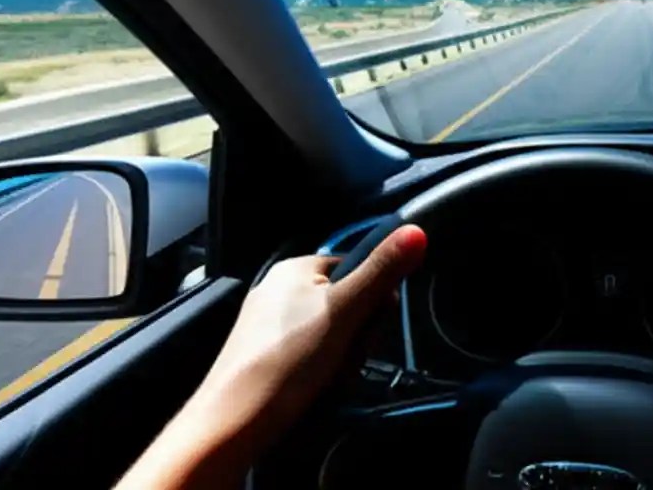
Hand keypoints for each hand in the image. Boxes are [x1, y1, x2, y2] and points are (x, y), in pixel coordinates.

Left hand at [117, 225, 426, 489]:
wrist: (235, 421)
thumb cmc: (291, 358)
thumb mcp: (345, 310)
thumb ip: (382, 272)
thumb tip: (417, 231)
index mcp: (296, 267)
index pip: (358, 268)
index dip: (373, 299)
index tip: (367, 326)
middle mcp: (279, 289)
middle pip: (346, 304)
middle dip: (355, 335)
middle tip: (344, 357)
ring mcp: (268, 324)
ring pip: (330, 334)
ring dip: (340, 359)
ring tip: (326, 377)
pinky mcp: (263, 356)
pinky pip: (308, 356)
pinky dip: (318, 373)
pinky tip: (311, 388)